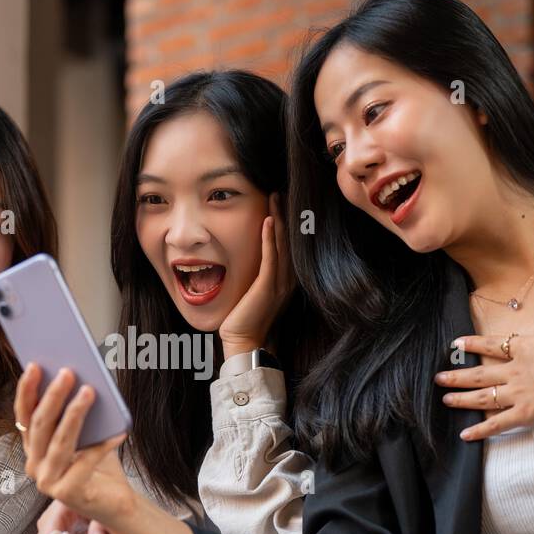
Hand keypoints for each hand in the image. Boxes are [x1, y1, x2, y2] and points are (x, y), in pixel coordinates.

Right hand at [15, 364, 134, 529]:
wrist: (115, 503)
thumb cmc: (99, 466)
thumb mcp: (86, 435)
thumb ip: (75, 415)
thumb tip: (79, 380)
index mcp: (34, 448)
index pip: (24, 415)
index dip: (27, 390)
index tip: (35, 366)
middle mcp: (34, 465)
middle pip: (40, 425)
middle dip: (53, 395)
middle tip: (68, 373)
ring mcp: (48, 481)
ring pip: (59, 441)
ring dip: (75, 413)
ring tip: (89, 392)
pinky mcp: (66, 494)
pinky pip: (85, 462)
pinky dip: (103, 445)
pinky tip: (118, 432)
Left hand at [218, 193, 293, 357]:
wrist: (244, 341)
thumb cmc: (244, 318)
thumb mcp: (253, 290)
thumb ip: (255, 273)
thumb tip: (248, 255)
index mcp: (285, 280)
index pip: (288, 244)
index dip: (286, 222)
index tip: (281, 201)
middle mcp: (287, 279)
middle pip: (289, 240)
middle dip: (286, 214)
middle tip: (281, 191)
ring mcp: (279, 283)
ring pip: (282, 244)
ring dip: (279, 219)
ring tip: (276, 197)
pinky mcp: (268, 287)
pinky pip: (271, 257)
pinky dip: (270, 238)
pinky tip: (268, 220)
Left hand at [436, 282, 533, 440]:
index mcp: (524, 349)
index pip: (491, 345)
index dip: (472, 343)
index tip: (455, 343)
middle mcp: (514, 371)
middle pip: (479, 374)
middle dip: (457, 376)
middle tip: (438, 379)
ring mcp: (516, 393)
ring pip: (482, 397)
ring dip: (462, 399)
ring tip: (445, 400)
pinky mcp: (524, 413)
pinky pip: (498, 424)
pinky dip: (481, 431)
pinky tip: (465, 435)